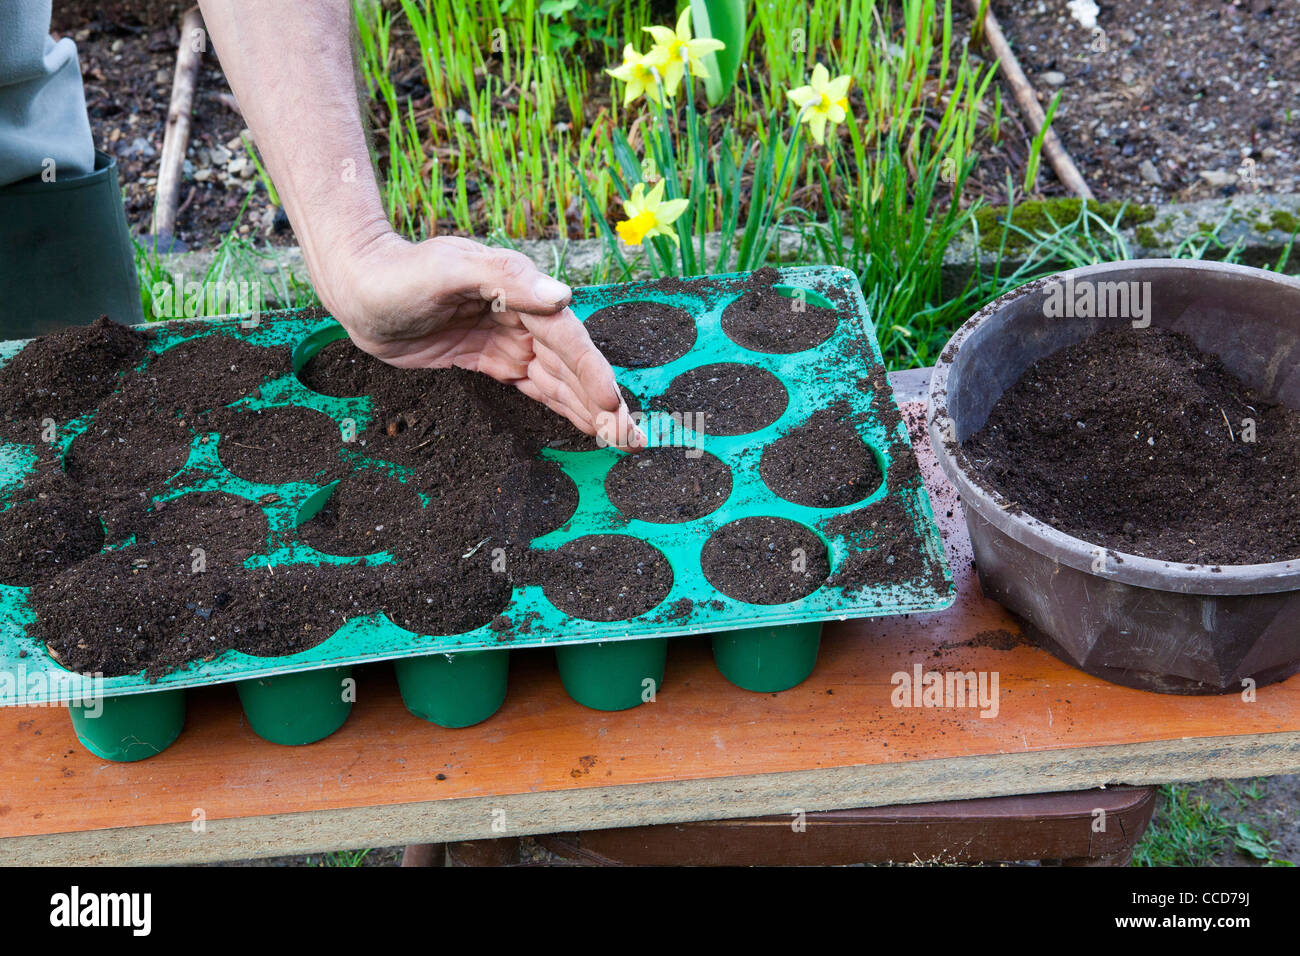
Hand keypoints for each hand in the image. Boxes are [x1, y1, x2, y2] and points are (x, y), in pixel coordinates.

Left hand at [319, 232, 644, 448]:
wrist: (357, 285)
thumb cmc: (399, 272)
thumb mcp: (448, 268)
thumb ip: (504, 278)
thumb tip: (561, 296)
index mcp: (520, 292)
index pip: (567, 338)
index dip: (592, 373)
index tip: (613, 406)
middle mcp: (522, 315)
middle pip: (572, 365)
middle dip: (604, 402)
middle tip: (632, 439)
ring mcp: (507, 338)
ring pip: (559, 380)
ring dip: (590, 410)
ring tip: (621, 440)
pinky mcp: (489, 357)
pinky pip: (534, 386)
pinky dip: (561, 405)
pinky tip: (585, 424)